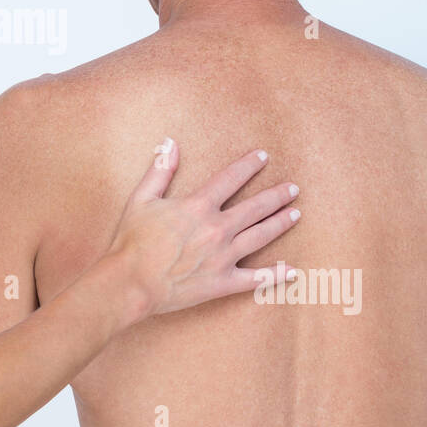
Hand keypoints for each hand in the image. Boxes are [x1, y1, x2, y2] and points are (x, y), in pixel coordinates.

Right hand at [106, 138, 300, 319]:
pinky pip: (255, 279)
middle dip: (277, 196)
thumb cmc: (132, 241)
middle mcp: (217, 229)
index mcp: (198, 207)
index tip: (263, 157)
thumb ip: (160, 170)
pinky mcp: (222, 282)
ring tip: (296, 214)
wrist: (131, 283)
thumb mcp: (141, 199)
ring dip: (280, 223)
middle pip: (255, 208)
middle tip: (293, 189)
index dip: (249, 166)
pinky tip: (292, 271)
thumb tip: (170, 143)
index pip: (231, 179)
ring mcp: (223, 257)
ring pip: (261, 236)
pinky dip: (275, 275)